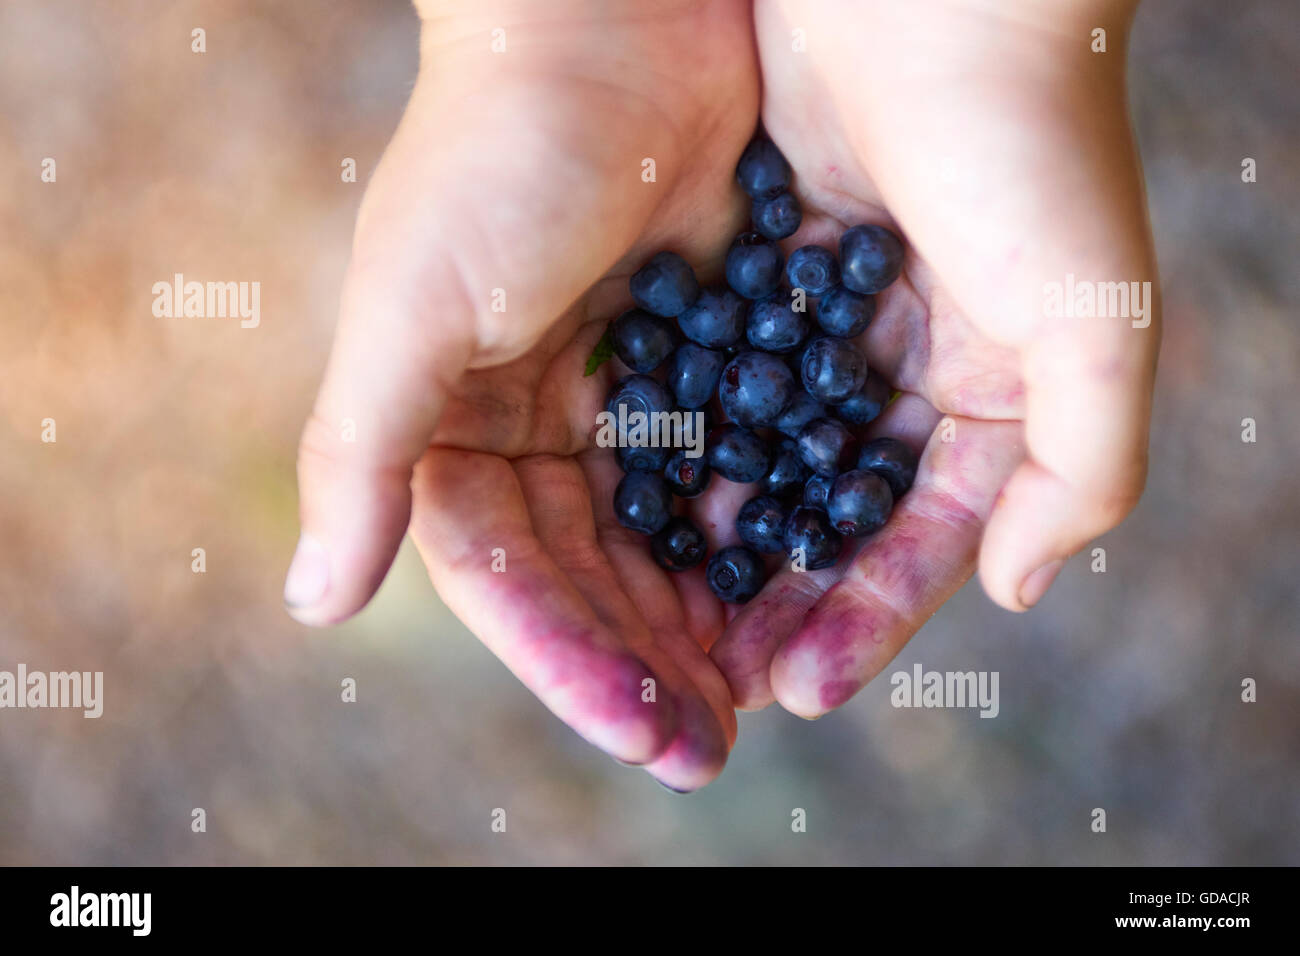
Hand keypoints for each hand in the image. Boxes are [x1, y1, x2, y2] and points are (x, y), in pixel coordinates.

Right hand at [285, 0, 760, 789]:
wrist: (610, 16)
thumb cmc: (495, 151)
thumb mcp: (411, 305)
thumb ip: (365, 453)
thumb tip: (314, 602)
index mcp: (460, 429)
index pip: (509, 579)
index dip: (571, 663)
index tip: (647, 735)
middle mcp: (542, 426)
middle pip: (597, 577)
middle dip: (651, 664)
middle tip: (714, 745)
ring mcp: (630, 396)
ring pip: (671, 537)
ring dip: (714, 619)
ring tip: (768, 693)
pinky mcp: (711, 355)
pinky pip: (740, 464)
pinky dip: (769, 529)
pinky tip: (810, 587)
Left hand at [710, 0, 1159, 714]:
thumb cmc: (1029, 142)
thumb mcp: (1094, 322)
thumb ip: (1082, 471)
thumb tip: (1024, 588)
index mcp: (990, 390)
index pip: (919, 541)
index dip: (864, 619)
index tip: (797, 690)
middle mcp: (904, 362)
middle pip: (828, 511)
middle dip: (775, 596)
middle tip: (711, 679)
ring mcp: (824, 317)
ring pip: (760, 457)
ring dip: (713, 536)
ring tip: (654, 616)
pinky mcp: (756, 265)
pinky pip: (708, 379)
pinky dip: (675, 441)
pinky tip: (624, 501)